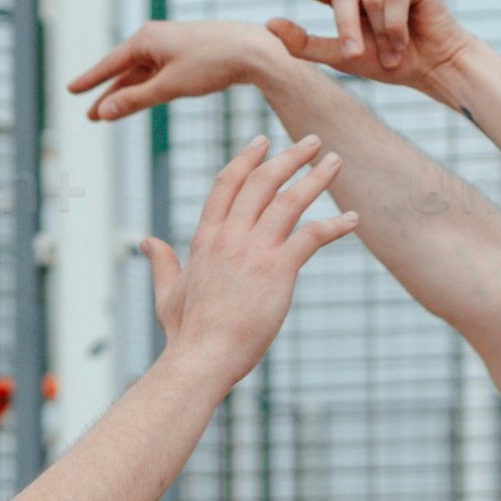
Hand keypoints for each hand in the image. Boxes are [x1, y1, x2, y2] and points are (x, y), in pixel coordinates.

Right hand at [66, 12, 316, 122]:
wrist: (254, 49)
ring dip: (128, 93)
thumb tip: (105, 111)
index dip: (90, 80)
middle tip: (91, 115)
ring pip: (142, 73)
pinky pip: (158, 72)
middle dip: (108, 93)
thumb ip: (136, 100)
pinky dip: (147, 87)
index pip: (110, 64)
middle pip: (124, 70)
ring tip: (112, 112)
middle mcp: (156, 37)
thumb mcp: (169, 86)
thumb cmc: (213, 64)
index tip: (70, 90)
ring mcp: (172, 44)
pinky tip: (143, 97)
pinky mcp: (188, 52)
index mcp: (146, 39)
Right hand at [138, 136, 344, 377]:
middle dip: (288, 157)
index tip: (262, 142)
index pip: (227, 185)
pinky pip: (312, 236)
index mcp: (205, 239)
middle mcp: (230, 236)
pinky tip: (353, 219)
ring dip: (316, 177)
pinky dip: (335, 224)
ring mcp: (254, 251)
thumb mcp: (167, 293)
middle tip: (311, 141)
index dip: (246, 159)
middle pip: (262, 182)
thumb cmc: (186, 334)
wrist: (201, 359)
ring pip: (290, 200)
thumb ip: (162, 263)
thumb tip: (147, 242)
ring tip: (335, 162)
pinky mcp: (277, 269)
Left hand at [264, 0, 479, 88]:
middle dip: (347, 27)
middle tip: (356, 56)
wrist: (434, 67)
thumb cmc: (391, 63)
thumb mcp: (342, 57)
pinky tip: (408, 36)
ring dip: (382, 32)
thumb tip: (269, 23)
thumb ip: (305, 44)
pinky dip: (397, 25)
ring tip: (395, 47)